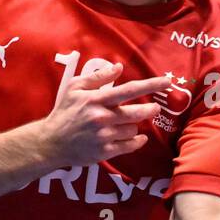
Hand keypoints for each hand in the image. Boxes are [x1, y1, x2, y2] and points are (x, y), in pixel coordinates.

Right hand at [38, 63, 167, 167]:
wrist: (51, 142)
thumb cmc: (64, 111)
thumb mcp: (75, 88)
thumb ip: (98, 77)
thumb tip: (119, 67)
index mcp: (96, 99)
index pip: (129, 90)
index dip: (150, 85)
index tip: (167, 82)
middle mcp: (102, 117)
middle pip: (137, 113)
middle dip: (150, 110)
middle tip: (154, 108)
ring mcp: (104, 136)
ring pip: (133, 129)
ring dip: (133, 126)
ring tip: (123, 124)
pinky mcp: (105, 152)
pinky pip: (130, 146)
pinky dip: (136, 141)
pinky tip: (136, 138)